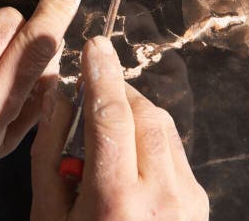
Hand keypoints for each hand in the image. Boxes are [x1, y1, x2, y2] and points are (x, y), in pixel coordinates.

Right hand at [31, 36, 208, 220]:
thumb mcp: (48, 214)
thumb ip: (50, 151)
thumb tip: (58, 95)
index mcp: (116, 201)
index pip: (111, 116)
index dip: (101, 73)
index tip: (94, 45)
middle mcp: (161, 198)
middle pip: (145, 113)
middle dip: (117, 92)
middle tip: (91, 90)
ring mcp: (188, 201)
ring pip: (165, 127)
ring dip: (134, 113)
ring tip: (105, 129)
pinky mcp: (199, 203)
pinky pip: (174, 150)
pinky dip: (150, 138)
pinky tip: (127, 157)